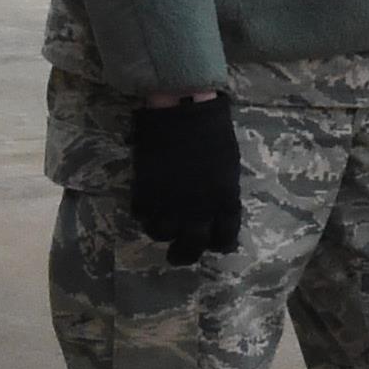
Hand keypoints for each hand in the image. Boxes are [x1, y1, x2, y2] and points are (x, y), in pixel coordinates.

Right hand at [128, 96, 241, 264]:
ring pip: (160, 234)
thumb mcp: (228, 168)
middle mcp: (199, 210)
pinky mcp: (145, 192)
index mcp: (225, 202)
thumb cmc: (213, 134)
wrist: (183, 112)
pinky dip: (143, 214)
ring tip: (159, 224)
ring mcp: (170, 203)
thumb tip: (217, 211)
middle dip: (184, 255)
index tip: (213, 245)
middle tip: (177, 257)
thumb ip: (222, 194)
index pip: (225, 238)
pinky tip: (147, 205)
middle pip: (191, 247)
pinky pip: (141, 215)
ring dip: (160, 231)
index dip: (218, 244)